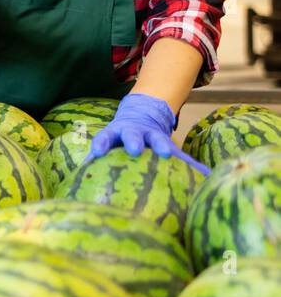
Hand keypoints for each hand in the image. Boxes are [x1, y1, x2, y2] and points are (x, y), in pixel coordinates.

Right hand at [86, 92, 209, 175]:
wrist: (138, 117)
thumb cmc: (155, 142)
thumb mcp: (168, 148)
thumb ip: (186, 163)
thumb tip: (210, 178)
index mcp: (155, 138)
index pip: (160, 141)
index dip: (162, 147)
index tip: (164, 154)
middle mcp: (137, 134)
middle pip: (136, 136)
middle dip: (135, 142)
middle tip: (135, 149)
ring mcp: (119, 133)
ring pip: (112, 136)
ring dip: (105, 143)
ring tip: (98, 151)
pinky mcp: (105, 136)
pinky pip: (98, 142)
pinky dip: (94, 149)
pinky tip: (85, 160)